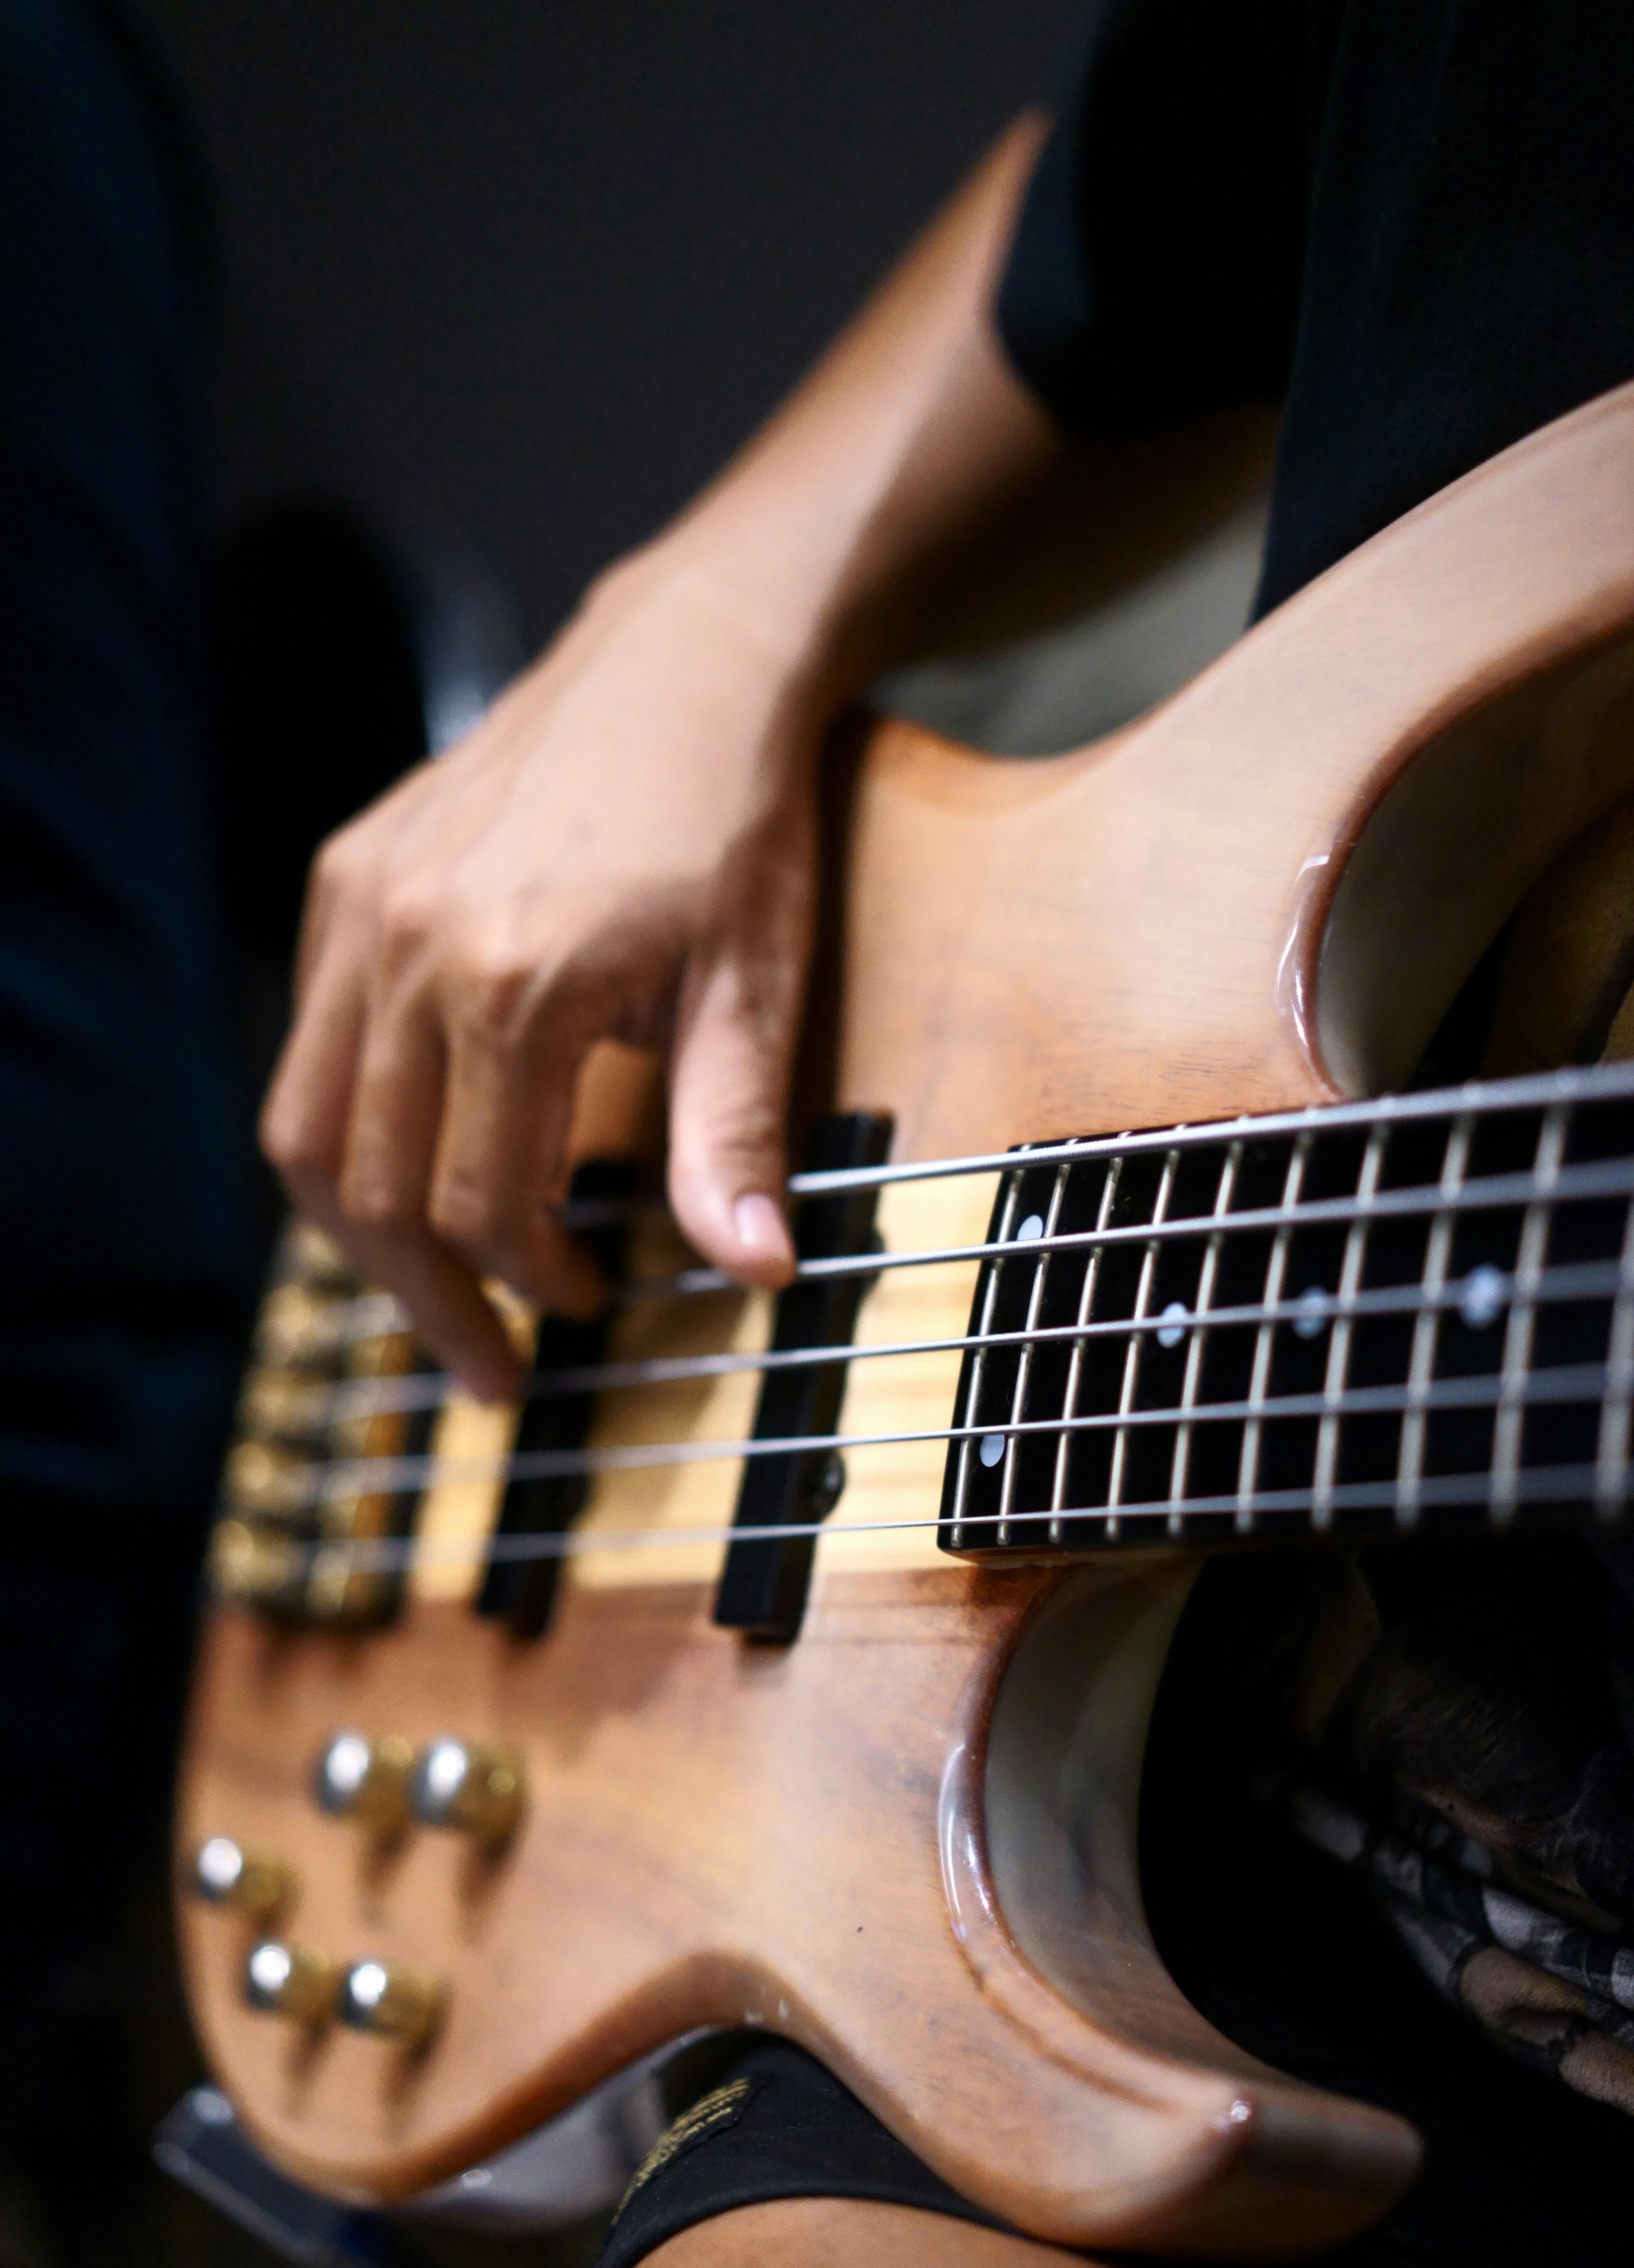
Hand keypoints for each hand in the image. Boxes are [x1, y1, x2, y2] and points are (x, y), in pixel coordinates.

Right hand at [261, 552, 817, 1400]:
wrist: (688, 662)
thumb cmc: (733, 823)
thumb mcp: (754, 986)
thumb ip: (734, 1135)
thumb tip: (757, 1271)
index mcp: (517, 984)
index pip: (481, 1200)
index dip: (529, 1280)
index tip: (585, 1303)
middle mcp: (413, 946)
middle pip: (375, 1186)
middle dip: (431, 1298)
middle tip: (488, 1368)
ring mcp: (364, 908)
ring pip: (308, 1129)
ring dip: (362, 1235)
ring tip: (430, 1295)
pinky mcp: (346, 878)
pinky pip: (307, 1045)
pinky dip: (341, 1132)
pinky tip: (406, 1166)